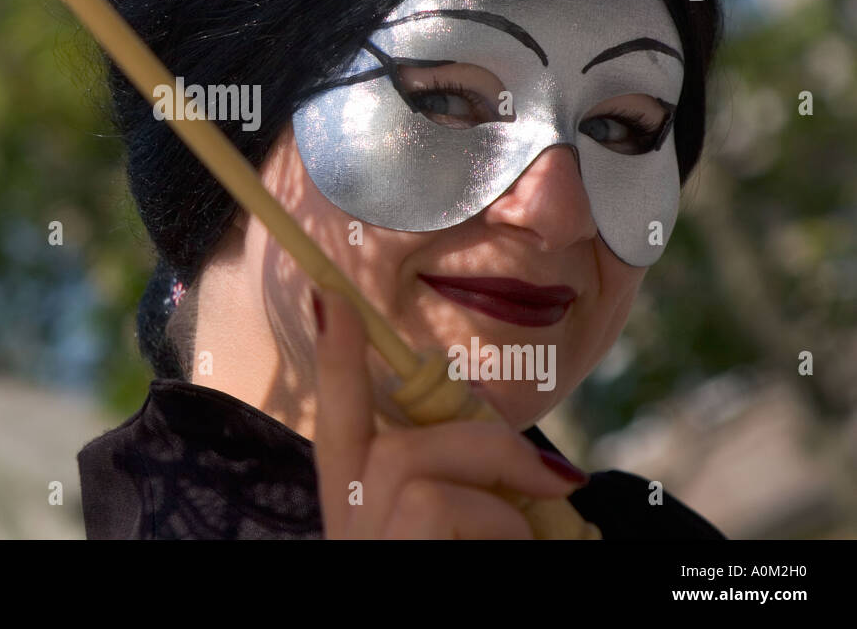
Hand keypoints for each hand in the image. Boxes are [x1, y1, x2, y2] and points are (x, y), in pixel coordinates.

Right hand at [310, 288, 588, 538]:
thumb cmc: (484, 590)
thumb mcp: (476, 530)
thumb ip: (482, 490)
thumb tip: (547, 469)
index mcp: (367, 508)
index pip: (338, 424)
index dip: (333, 359)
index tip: (328, 294)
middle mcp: (348, 523)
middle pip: (393, 442)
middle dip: (484, 443)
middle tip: (556, 478)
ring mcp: (360, 539)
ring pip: (410, 460)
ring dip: (497, 496)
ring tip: (532, 541)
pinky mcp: (387, 553)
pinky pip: (434, 502)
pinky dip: (498, 525)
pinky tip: (519, 556)